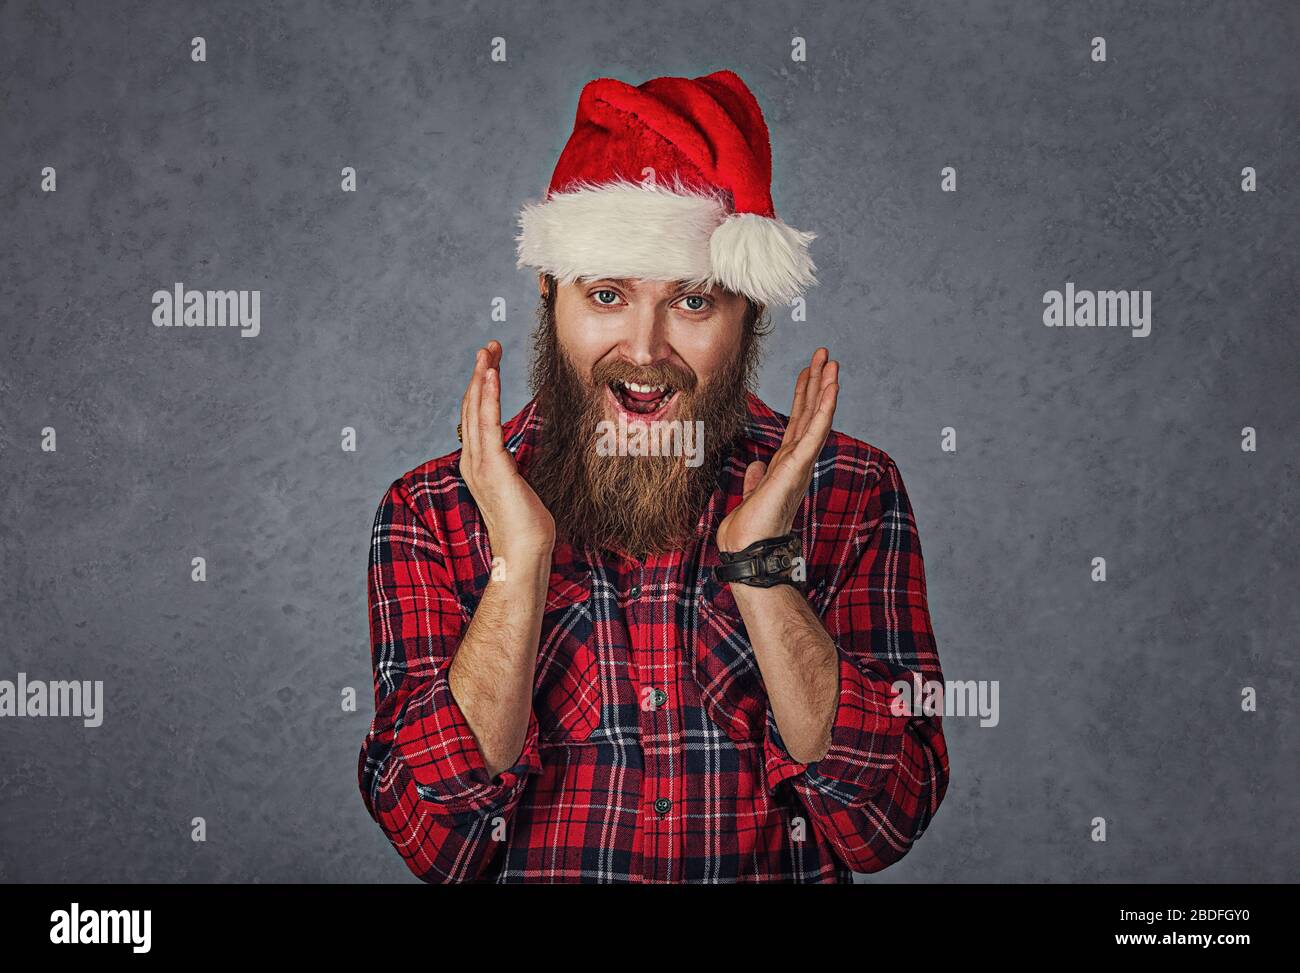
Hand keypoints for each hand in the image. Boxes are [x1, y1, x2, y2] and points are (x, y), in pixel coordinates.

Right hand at [459, 340, 555, 562]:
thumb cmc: (528, 526)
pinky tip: (491, 376)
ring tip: (488, 352)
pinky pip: (487, 424)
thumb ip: (517, 466)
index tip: (490, 364)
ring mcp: (479, 463)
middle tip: (489, 347)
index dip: (482, 388)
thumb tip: (526, 453)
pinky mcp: (492, 466)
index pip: (477, 417)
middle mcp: (472, 460)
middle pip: (472, 407)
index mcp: (479, 464)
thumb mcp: (523, 485)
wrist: (525, 552)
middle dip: (480, 374)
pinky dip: (488, 397)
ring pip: (476, 410)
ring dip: (482, 377)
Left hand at [715, 347, 838, 553]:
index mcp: (787, 463)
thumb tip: (756, 465)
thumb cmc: (749, 527)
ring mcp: (800, 463)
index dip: (804, 394)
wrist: (746, 546)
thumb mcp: (751, 493)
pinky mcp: (797, 467)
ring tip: (832, 362)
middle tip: (825, 353)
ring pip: (817, 417)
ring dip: (825, 388)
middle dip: (818, 382)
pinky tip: (830, 389)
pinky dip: (824, 410)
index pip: (798, 421)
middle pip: (810, 412)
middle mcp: (797, 460)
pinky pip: (815, 433)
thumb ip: (756, 477)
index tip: (809, 370)